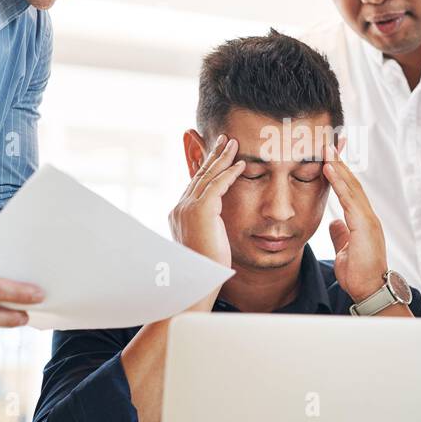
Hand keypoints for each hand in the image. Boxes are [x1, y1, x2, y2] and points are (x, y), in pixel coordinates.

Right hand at [168, 134, 244, 269]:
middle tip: (224, 139)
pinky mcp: (200, 211)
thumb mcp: (208, 241)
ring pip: (207, 176)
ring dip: (222, 158)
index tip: (217, 155)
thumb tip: (219, 223)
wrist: (198, 281)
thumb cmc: (207, 268)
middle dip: (213, 156)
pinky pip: (217, 185)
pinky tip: (240, 164)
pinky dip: (229, 173)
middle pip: (199, 175)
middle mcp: (180, 208)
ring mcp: (187, 208)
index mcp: (179, 214)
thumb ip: (210, 226)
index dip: (207, 168)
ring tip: (233, 143)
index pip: (195, 185)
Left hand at [322, 144, 389, 301]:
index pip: (351, 192)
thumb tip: (334, 223)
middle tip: (327, 144)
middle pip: (353, 183)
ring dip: (338, 166)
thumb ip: (341, 235)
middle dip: (340, 163)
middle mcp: (368, 217)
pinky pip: (349, 199)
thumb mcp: (345, 251)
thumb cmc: (359, 275)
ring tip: (325, 149)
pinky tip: (329, 169)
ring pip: (352, 186)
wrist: (371, 291)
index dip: (341, 174)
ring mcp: (368, 220)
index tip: (330, 157)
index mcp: (363, 222)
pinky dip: (339, 182)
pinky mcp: (365, 226)